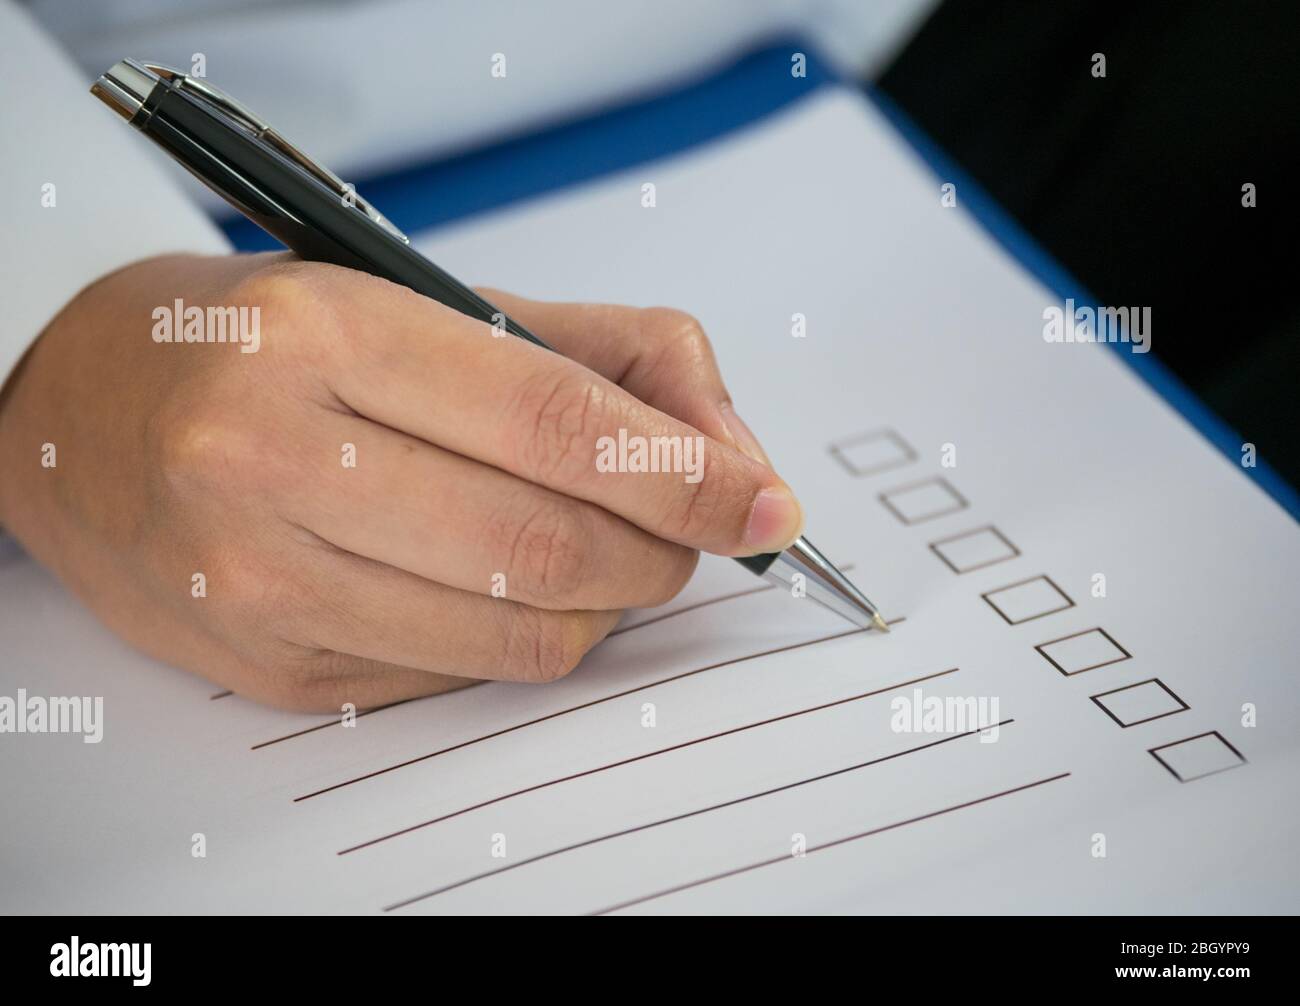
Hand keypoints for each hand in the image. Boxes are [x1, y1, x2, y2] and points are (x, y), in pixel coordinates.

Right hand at [0, 254, 802, 709]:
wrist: (90, 409)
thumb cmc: (282, 342)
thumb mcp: (439, 301)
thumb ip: (612, 362)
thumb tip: (736, 463)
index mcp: (328, 336)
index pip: (556, 424)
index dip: (686, 474)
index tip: (766, 505)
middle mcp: (273, 459)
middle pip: (546, 546)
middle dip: (661, 550)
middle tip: (690, 531)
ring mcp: (261, 579)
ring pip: (516, 635)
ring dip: (607, 604)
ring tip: (606, 555)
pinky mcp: (269, 664)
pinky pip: (460, 677)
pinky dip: (527, 638)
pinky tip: (508, 588)